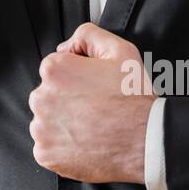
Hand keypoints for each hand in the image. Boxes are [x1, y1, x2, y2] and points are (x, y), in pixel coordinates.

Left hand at [28, 22, 155, 183]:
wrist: (147, 142)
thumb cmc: (134, 100)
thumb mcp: (119, 50)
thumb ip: (88, 35)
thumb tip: (66, 46)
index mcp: (55, 70)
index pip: (55, 69)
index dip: (78, 77)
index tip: (93, 89)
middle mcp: (41, 98)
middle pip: (49, 95)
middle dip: (68, 100)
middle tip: (96, 108)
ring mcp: (41, 128)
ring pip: (47, 121)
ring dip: (64, 123)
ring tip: (92, 126)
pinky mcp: (45, 154)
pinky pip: (47, 147)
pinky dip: (63, 147)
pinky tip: (85, 142)